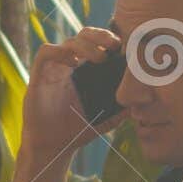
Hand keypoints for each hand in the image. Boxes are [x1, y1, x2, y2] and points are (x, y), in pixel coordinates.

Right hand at [13, 28, 125, 181]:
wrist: (53, 146)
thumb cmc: (77, 130)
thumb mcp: (106, 118)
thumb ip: (123, 107)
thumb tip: (144, 99)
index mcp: (84, 71)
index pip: (96, 43)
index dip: (109, 39)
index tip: (124, 47)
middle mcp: (68, 65)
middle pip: (83, 35)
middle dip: (100, 35)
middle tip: (115, 44)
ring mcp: (53, 69)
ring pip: (68, 41)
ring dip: (86, 45)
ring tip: (100, 59)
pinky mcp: (38, 76)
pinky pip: (45, 52)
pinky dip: (60, 52)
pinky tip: (74, 63)